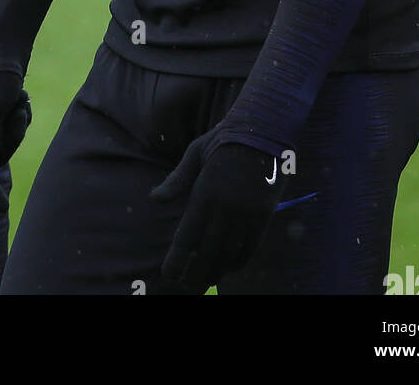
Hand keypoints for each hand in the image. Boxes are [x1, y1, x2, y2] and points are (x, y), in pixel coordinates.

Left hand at [150, 130, 282, 292]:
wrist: (262, 130)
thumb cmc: (221, 141)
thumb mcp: (194, 154)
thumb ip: (176, 181)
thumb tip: (154, 199)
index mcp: (204, 193)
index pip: (187, 236)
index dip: (177, 260)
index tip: (169, 273)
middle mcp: (225, 208)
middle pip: (208, 253)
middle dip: (196, 274)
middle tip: (188, 287)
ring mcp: (246, 213)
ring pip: (230, 254)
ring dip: (217, 271)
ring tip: (207, 281)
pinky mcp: (264, 215)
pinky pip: (250, 247)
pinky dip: (238, 260)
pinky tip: (229, 267)